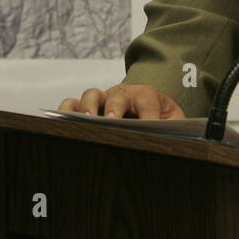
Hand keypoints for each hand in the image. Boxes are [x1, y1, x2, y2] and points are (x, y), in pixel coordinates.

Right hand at [57, 83, 185, 119]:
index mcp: (147, 96)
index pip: (148, 100)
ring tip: (87, 122)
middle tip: (112, 121)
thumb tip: (172, 144)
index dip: (149, 114)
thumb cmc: (161, 121)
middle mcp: (122, 94)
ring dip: (88, 107)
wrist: (151, 114)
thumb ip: (174, 130)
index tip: (150, 126)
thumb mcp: (174, 124)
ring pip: (91, 95)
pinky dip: (66, 110)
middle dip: (114, 107)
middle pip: (116, 94)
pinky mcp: (86, 108)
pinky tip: (64, 123)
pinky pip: (71, 104)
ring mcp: (102, 99)